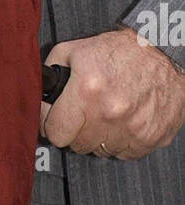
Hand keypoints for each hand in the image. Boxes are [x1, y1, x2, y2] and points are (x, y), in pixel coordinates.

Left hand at [40, 28, 184, 159]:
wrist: (167, 51)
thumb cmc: (121, 50)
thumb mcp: (76, 50)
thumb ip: (50, 73)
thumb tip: (37, 96)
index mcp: (87, 90)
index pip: (54, 133)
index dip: (52, 125)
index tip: (56, 119)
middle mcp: (110, 112)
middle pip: (76, 145)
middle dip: (76, 130)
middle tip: (85, 113)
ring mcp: (133, 128)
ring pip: (100, 151)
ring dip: (99, 137)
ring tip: (107, 113)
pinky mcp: (151, 137)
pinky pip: (124, 153)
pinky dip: (121, 141)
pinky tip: (124, 120)